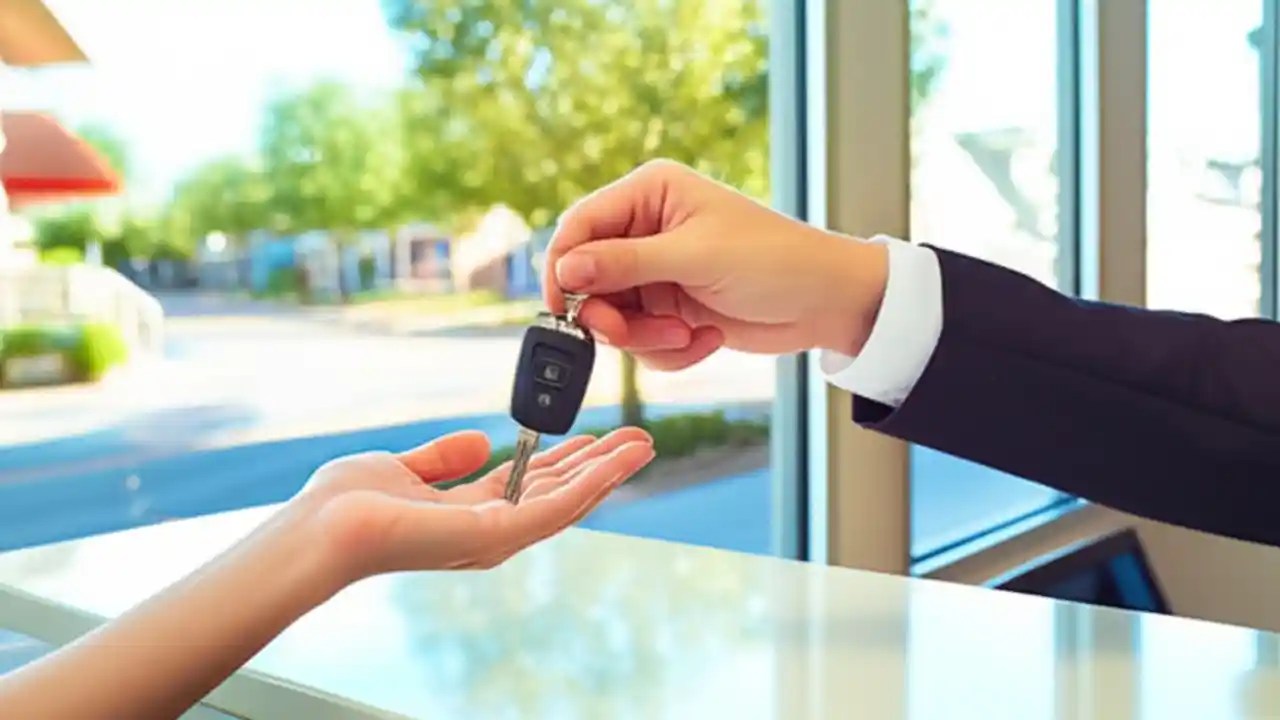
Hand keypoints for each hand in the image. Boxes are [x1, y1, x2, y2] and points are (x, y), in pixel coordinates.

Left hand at [295, 428, 653, 584]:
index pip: (533, 486)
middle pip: (561, 493)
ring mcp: (498, 536)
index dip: (567, 460)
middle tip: (639, 440)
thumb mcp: (405, 468)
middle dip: (600, 466)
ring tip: (644, 445)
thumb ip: (444, 459)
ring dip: (610, 472)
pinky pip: (559, 506)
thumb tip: (481, 441)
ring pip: (570, 500)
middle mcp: (491, 530)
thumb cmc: (345, 506)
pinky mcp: (500, 535)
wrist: (322, 529)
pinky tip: (617, 462)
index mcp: (471, 513)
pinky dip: (594, 482)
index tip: (594, 439)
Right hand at [543, 159, 889, 368]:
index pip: (579, 225)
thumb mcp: (694, 257)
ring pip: (612, 318)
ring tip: (687, 334)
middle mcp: (645, 229)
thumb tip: (566, 269)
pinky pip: (639, 341)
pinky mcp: (669, 309)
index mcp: (649, 192)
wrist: (826, 303)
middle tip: (625, 334)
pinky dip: (668, 350)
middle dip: (612, 315)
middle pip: (588, 279)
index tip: (565, 307)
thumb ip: (624, 263)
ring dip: (646, 338)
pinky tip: (705, 339)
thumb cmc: (774, 260)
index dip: (564, 267)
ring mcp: (656, 273)